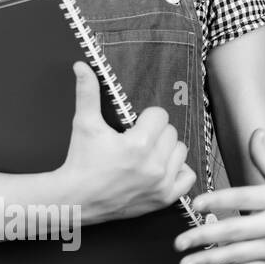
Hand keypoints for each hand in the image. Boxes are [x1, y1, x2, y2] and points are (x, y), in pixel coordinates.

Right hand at [55, 61, 194, 223]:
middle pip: (171, 132)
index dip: (144, 118)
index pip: (160, 115)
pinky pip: (188, 177)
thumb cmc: (81, 160)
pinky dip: (177, 171)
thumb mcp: (83, 124)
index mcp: (137, 144)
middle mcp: (154, 165)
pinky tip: (159, 169)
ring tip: (146, 153)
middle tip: (135, 140)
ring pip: (180, 151)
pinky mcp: (164, 198)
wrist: (76, 198)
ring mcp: (161, 183)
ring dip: (166, 149)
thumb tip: (82, 65)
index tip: (132, 126)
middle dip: (154, 132)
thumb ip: (87, 92)